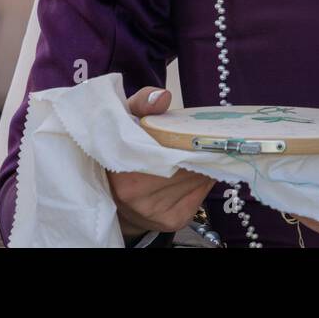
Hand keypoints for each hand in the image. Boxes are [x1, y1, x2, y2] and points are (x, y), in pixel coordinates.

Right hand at [108, 86, 216, 239]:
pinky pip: (200, 194)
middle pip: (185, 164)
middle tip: (203, 138)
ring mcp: (154, 211)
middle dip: (197, 150)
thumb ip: (143, 102)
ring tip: (197, 153)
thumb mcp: (126, 117)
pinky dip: (203, 180)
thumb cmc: (124, 147)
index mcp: (122, 166)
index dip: (185, 137)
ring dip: (203, 165)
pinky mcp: (171, 221)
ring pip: (196, 179)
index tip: (196, 128)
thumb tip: (164, 96)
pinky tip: (195, 171)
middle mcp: (135, 194)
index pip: (166, 148)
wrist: (115, 197)